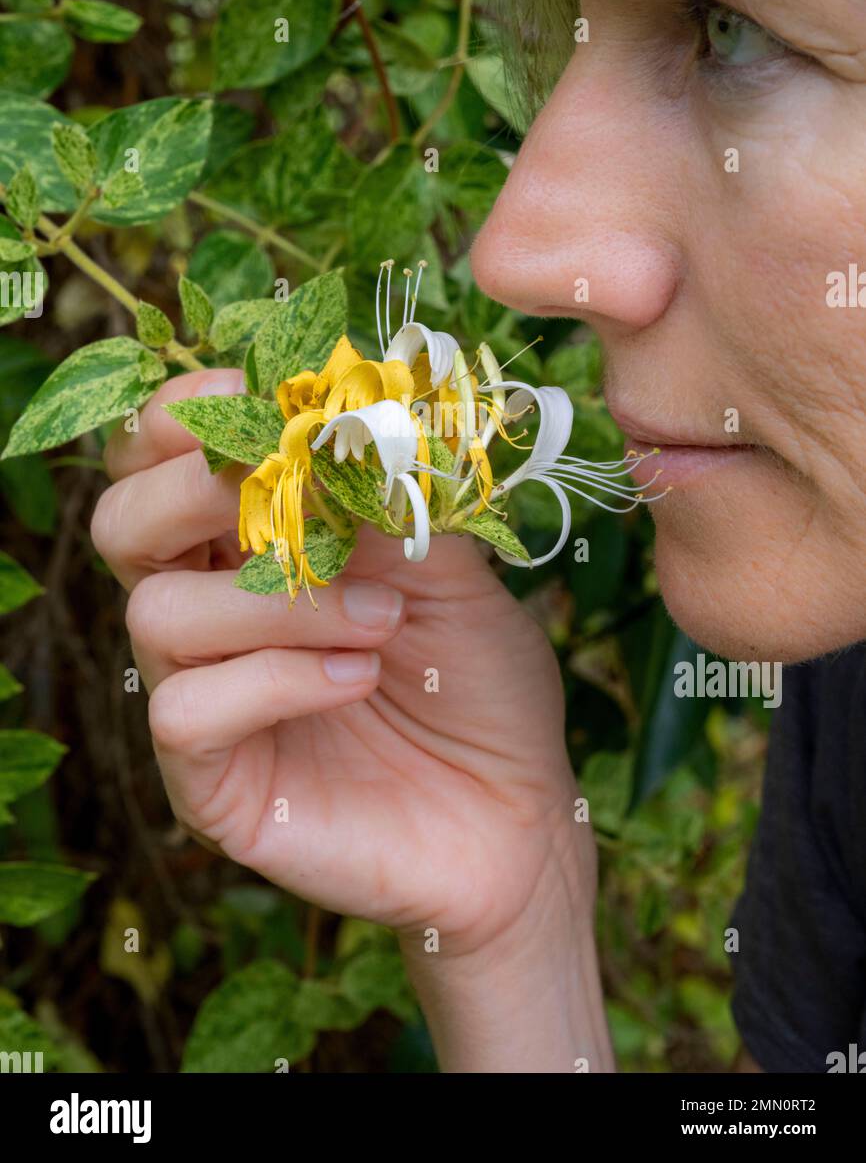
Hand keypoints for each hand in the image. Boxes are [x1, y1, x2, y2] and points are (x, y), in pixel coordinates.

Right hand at [92, 369, 595, 959]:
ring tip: (382, 618)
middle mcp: (212, 611)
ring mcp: (203, 694)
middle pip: (123, 522)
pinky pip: (188, 709)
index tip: (245, 392)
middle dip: (193, 487)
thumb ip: (388, 491)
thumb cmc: (477, 681)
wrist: (515, 815)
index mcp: (253, 544)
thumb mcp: (449, 563)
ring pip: (157, 610)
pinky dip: (278, 678)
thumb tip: (337, 409)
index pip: (165, 462)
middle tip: (284, 485)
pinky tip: (357, 679)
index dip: (183, 416)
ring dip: (280, 598)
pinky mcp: (209, 779)